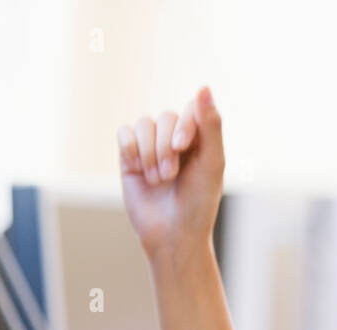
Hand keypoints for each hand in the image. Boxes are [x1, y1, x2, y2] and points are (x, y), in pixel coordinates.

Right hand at [117, 86, 225, 257]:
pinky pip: (124, 133)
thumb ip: (210, 125)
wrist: (173, 236)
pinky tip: (138, 170)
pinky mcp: (129, 158)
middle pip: (164, 117)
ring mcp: (151, 147)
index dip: (183, 124)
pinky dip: (131, 150)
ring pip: (143, 124)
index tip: (182, 147)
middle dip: (165, 147)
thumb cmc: (198, 203)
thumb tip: (203, 86)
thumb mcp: (212, 163)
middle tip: (170, 176)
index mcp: (199, 137)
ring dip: (149, 153)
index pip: (189, 109)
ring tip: (157, 180)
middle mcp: (174, 138)